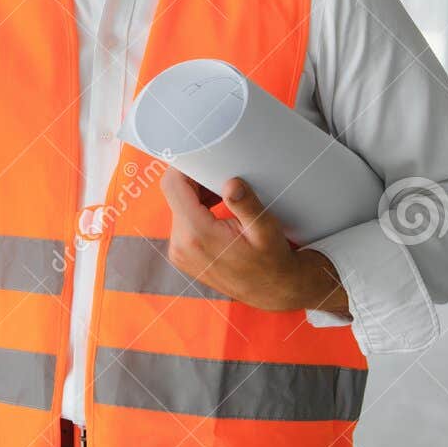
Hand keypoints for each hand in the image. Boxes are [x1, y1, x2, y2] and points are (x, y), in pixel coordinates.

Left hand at [158, 167, 349, 315]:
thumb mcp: (265, 230)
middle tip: (220, 172)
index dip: (183, 165)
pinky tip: (217, 208)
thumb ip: (246, 205)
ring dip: (197, 195)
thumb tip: (231, 183)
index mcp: (196, 235)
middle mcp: (180, 245)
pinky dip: (196, 211)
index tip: (200, 154)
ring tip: (222, 192)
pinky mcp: (183, 256)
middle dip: (194, 180)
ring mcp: (179, 253)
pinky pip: (182, 223)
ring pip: (179, 207)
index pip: (173, 186)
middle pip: (176, 195)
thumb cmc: (273, 260)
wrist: (274, 292)